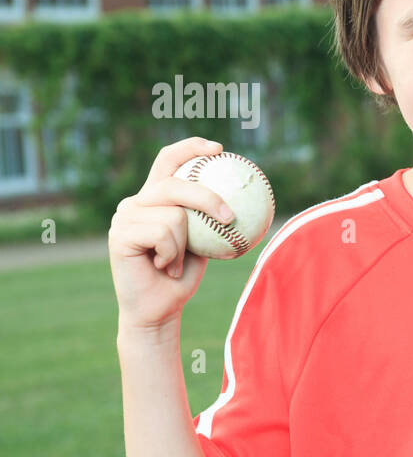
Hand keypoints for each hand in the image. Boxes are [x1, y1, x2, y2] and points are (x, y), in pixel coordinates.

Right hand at [108, 137, 233, 334]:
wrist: (159, 308)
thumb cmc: (183, 276)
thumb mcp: (206, 242)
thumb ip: (213, 217)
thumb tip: (249, 197)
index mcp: (155, 198)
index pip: (168, 160)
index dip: (191, 148)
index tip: (219, 149)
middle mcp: (136, 202)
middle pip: (175, 183)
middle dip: (207, 198)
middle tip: (229, 218)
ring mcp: (124, 216)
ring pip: (175, 214)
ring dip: (185, 245)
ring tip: (174, 262)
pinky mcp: (119, 233)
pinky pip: (163, 233)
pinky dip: (172, 254)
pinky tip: (163, 267)